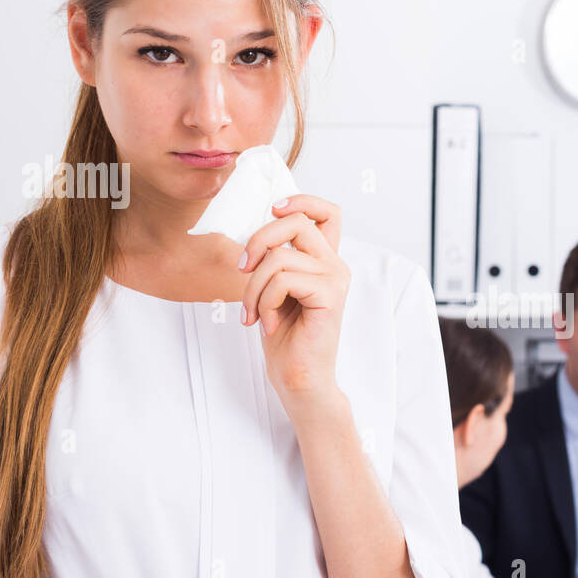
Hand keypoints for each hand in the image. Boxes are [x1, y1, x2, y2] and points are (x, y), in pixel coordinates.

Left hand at [240, 195, 350, 403]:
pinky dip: (264, 303)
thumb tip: (255, 235)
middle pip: (296, 222)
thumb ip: (275, 258)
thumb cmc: (284, 336)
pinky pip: (282, 280)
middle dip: (258, 240)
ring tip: (253, 314)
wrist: (298, 377)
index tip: (274, 210)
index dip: (302, 200)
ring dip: (253, 288)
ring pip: (279, 257)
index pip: (327, 212)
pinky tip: (267, 324)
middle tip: (242, 269)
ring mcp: (335, 279)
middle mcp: (335, 265)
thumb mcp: (273, 288)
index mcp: (324, 260)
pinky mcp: (330, 295)